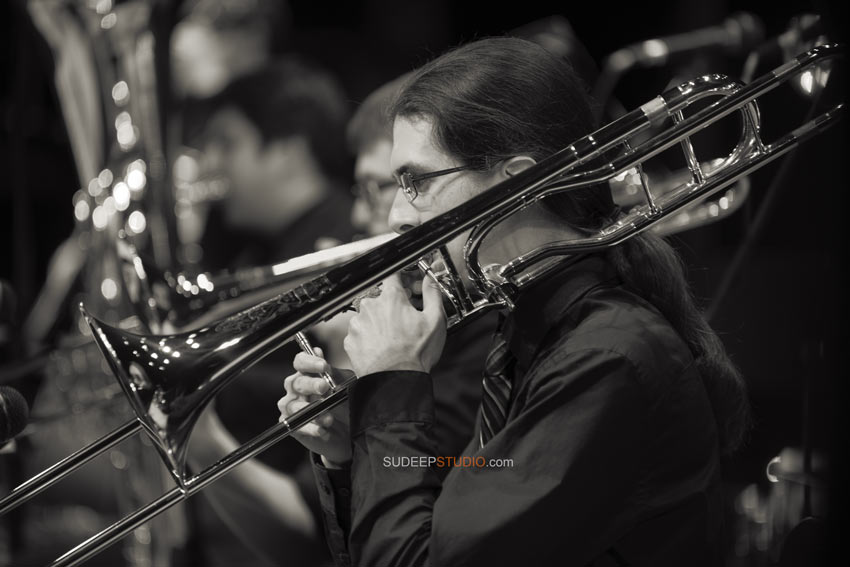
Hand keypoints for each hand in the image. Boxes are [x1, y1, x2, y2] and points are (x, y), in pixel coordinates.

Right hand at [277, 349, 351, 467]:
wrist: (350, 431)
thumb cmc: (346, 403)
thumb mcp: (345, 385)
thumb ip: (332, 372)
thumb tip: (317, 351)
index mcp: (309, 374)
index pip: (300, 362)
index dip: (309, 362)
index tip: (324, 366)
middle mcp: (297, 388)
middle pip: (296, 382)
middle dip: (310, 384)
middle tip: (324, 387)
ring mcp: (293, 407)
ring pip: (293, 405)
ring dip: (312, 411)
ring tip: (330, 418)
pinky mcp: (293, 426)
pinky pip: (295, 425)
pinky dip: (310, 428)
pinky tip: (324, 430)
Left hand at [344, 274, 445, 375]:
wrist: (394, 380)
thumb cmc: (415, 354)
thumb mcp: (435, 320)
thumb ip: (432, 293)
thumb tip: (430, 280)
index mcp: (391, 298)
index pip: (393, 275)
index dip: (402, 280)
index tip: (406, 287)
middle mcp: (370, 306)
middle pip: (380, 297)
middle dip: (391, 306)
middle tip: (404, 321)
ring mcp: (357, 323)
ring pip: (368, 315)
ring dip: (378, 322)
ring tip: (392, 338)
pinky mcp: (350, 340)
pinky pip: (359, 332)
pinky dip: (368, 336)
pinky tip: (381, 346)